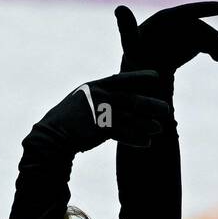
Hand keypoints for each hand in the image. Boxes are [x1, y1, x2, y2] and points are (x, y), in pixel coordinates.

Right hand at [35, 70, 173, 151]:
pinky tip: (146, 143)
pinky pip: (121, 134)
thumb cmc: (67, 121)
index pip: (121, 80)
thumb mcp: (82, 102)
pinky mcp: (98, 129)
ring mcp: (98, 113)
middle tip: (166, 108)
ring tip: (160, 128)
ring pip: (129, 117)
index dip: (140, 77)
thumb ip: (100, 99)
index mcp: (94, 87)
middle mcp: (98, 97)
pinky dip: (134, 138)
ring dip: (146, 124)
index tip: (156, 76)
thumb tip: (119, 101)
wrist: (51, 137)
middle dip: (150, 104)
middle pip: (130, 99)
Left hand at [115, 1, 217, 77]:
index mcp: (162, 20)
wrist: (141, 79)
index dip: (204, 9)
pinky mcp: (190, 46)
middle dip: (213, 36)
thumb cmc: (133, 63)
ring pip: (205, 38)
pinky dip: (216, 52)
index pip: (184, 12)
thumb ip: (127, 29)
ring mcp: (184, 35)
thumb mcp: (130, 47)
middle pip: (198, 28)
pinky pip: (206, 47)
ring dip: (217, 46)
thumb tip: (119, 8)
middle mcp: (175, 25)